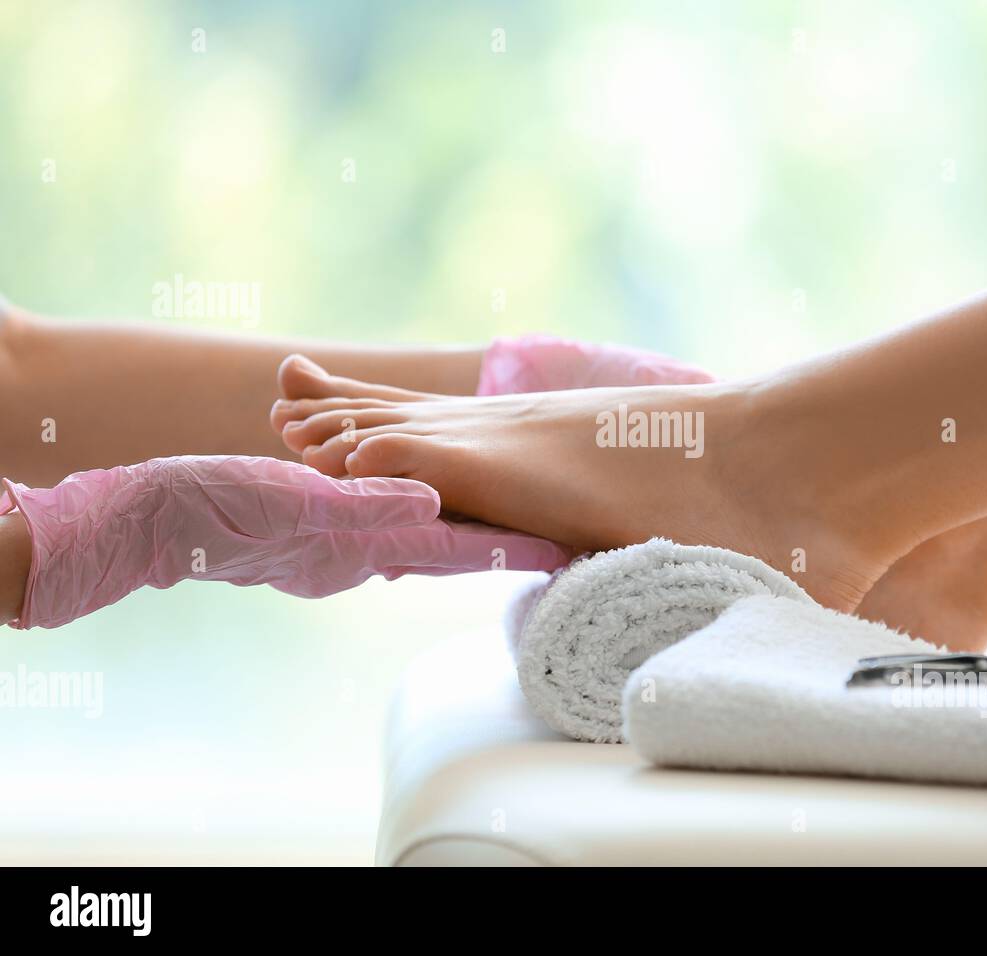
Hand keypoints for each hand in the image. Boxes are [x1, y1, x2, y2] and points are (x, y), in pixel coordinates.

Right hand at [2, 455, 571, 629]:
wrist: (153, 519)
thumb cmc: (216, 507)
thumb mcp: (292, 500)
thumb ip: (362, 504)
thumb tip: (432, 503)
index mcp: (363, 546)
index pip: (458, 547)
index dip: (515, 546)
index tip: (571, 548)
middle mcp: (362, 551)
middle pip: (453, 545)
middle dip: (506, 538)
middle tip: (563, 528)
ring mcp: (340, 542)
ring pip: (424, 532)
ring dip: (469, 524)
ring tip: (517, 512)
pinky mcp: (318, 525)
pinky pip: (385, 516)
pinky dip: (420, 508)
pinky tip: (430, 499)